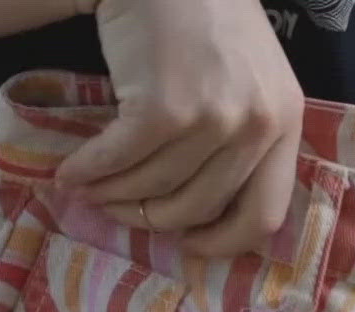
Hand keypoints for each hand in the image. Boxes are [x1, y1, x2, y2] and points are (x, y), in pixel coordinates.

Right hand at [55, 0, 303, 255]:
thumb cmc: (206, 20)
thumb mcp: (251, 81)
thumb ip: (244, 136)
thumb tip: (199, 211)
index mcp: (286, 124)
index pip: (265, 214)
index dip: (223, 243)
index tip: (189, 246)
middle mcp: (258, 126)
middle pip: (200, 208)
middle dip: (151, 218)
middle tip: (119, 211)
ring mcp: (213, 118)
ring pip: (155, 186)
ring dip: (112, 195)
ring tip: (88, 190)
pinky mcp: (164, 108)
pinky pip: (120, 160)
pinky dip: (89, 171)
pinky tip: (69, 172)